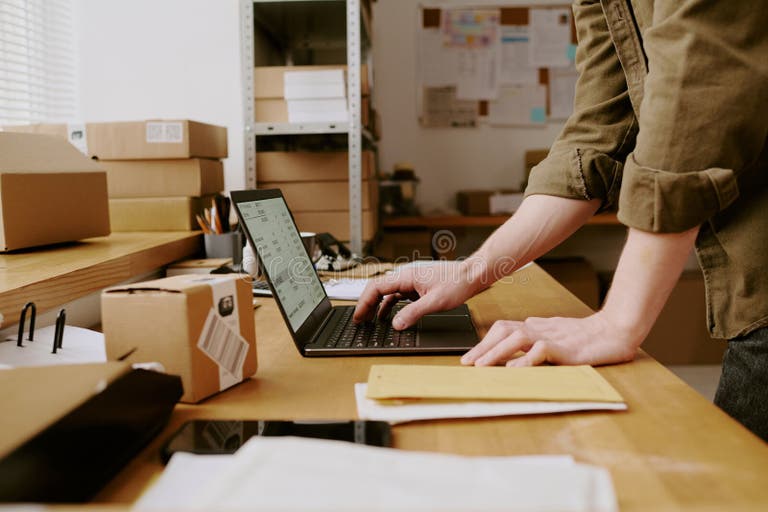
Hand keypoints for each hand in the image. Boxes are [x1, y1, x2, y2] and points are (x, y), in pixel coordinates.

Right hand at [353, 262, 478, 328]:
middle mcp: (406, 277)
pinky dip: (390, 306)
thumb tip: (396, 324)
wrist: (472, 275)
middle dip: (366, 304)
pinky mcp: (417, 287)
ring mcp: (411, 281)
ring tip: (369, 321)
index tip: (358, 316)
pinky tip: (388, 316)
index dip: (364, 302)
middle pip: (378, 289)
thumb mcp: (434, 302)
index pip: (376, 288)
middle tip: (358, 320)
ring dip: (376, 306)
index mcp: (406, 276)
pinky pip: (398, 296)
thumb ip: (413, 313)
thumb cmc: (457, 283)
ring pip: (387, 293)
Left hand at [460, 312, 639, 366]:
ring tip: (482, 367)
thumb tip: (518, 344)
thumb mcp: (556, 335)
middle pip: (502, 331)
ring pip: (516, 339)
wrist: (615, 331)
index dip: (484, 343)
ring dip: (496, 353)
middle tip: (467, 364)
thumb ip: (537, 338)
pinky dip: (525, 360)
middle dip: (482, 348)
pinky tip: (514, 370)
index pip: (502, 330)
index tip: (469, 358)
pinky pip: (540, 351)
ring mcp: (550, 336)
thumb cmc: (587, 335)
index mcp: (535, 326)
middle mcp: (538, 328)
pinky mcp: (563, 347)